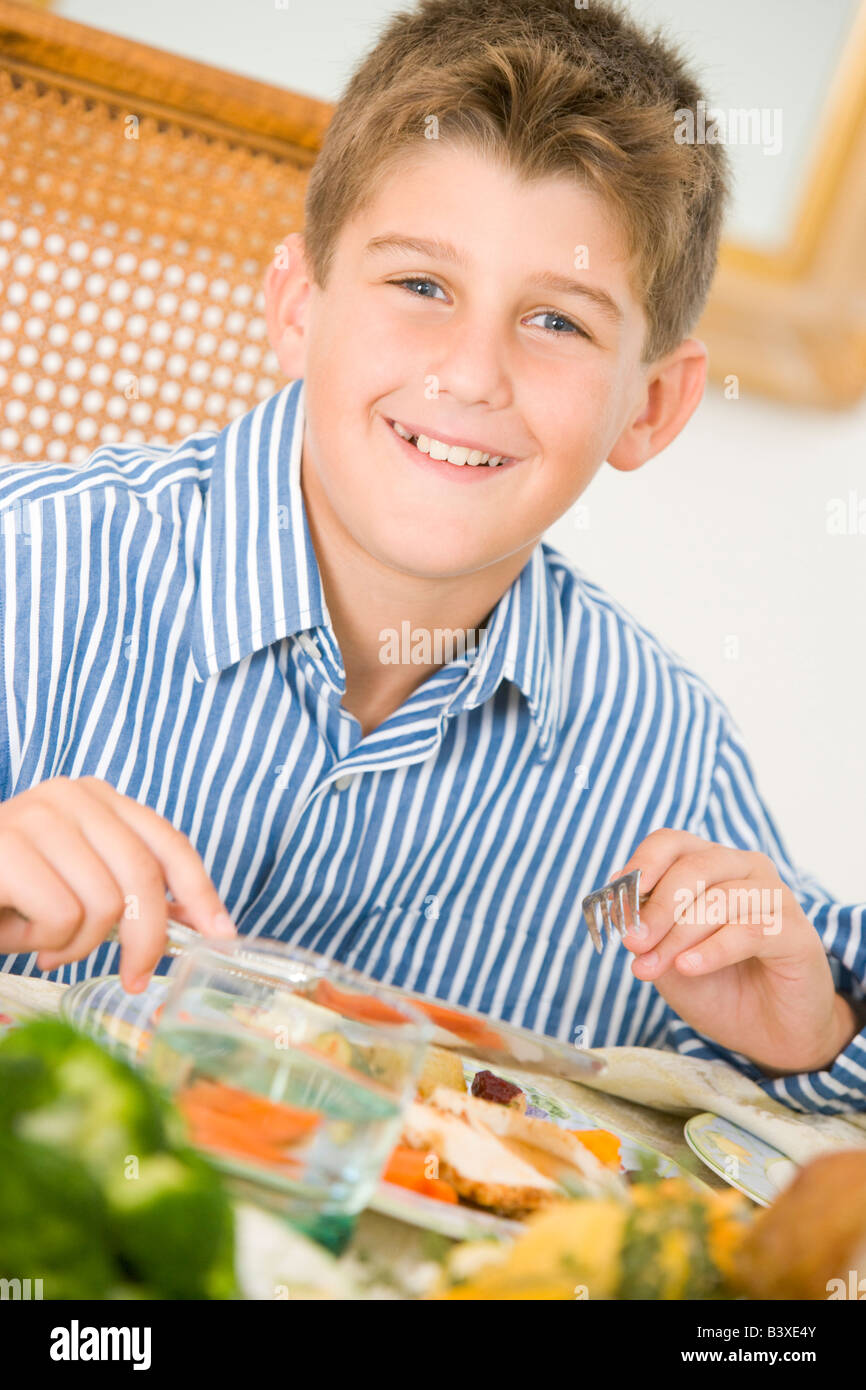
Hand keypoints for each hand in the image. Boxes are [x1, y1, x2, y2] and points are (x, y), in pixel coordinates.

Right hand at [0, 776, 235, 992]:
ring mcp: (35, 817)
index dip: (201, 893)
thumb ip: (132, 893)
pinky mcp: (5, 848)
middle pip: (144, 879)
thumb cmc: (8, 894)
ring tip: (47, 942)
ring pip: (105, 905)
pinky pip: (62, 916)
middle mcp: (71, 796)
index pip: (168, 843)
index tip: (221, 936)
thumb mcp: (77, 887)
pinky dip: (46, 943)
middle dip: (144, 941)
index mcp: (97, 798)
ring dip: (78, 945)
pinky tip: (21, 935)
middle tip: (131, 978)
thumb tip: (199, 922)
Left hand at [613, 829, 858, 1074]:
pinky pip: (748, 931)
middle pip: (694, 867)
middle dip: (656, 908)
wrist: (767, 1033)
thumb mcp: (667, 954)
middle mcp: (744, 869)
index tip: (619, 900)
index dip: (642, 865)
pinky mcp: (797, 932)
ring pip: (718, 900)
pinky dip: (711, 950)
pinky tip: (688, 967)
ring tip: (652, 966)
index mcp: (710, 864)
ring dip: (677, 936)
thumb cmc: (717, 985)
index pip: (672, 842)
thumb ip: (647, 926)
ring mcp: (775, 896)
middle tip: (633, 943)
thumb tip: (618, 901)